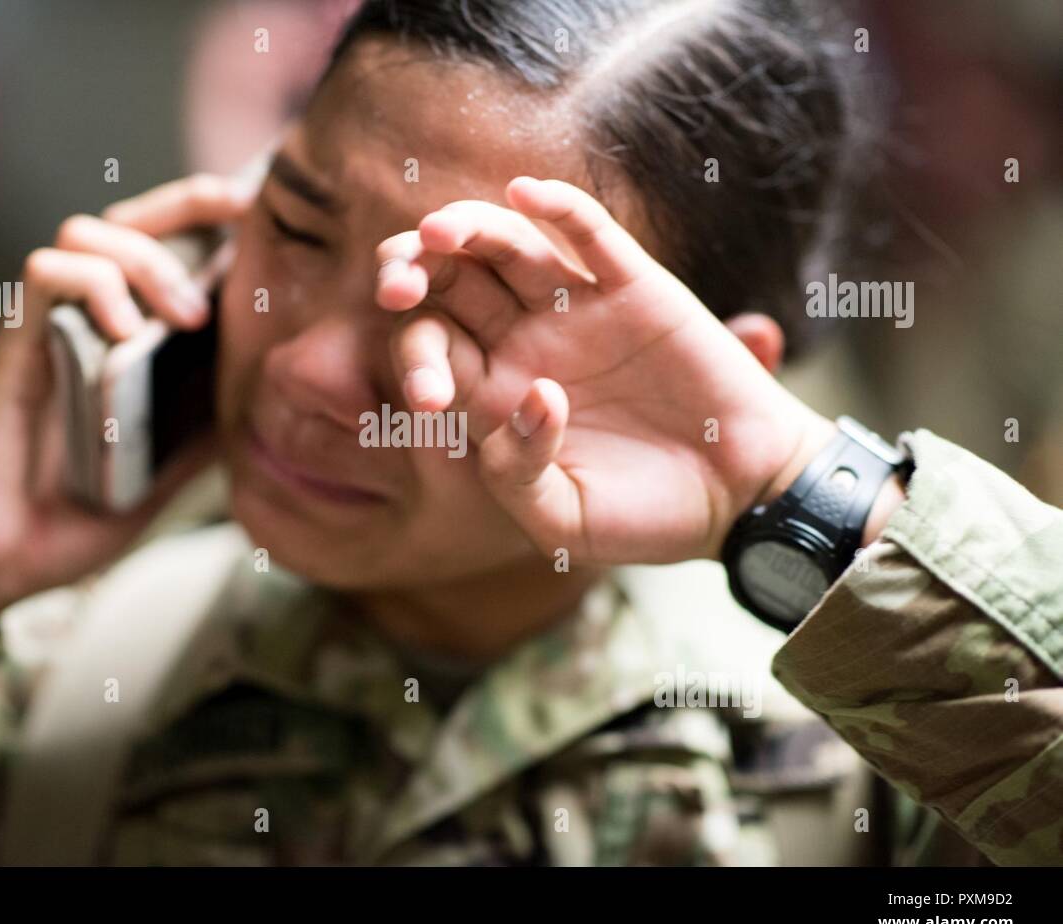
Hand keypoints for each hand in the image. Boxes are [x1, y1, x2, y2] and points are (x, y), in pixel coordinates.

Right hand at [0, 173, 256, 628]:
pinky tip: (125, 333)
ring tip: (187, 318)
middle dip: (189, 203)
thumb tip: (272, 396)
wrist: (2, 559)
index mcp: (128, 339)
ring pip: (87, 229)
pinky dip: (95, 285)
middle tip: (240, 219)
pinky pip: (46, 272)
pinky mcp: (14, 343)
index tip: (260, 215)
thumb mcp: (171, 469)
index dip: (211, 218)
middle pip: (131, 217)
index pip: (166, 247)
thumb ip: (211, 425)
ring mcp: (50, 327)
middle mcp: (88, 320)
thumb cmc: (78, 512)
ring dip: (148, 258)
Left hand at [376, 176, 839, 565]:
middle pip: (453, 287)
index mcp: (494, 397)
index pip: (432, 352)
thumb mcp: (565, 520)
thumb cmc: (644, 518)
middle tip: (394, 280)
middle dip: (416, 275)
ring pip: (509, 249)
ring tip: (438, 233)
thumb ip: (520, 475)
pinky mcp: (635, 287)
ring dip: (470, 232)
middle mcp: (526, 342)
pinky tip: (526, 194)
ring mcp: (577, 309)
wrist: (738, 497)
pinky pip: (590, 234)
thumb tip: (531, 397)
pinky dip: (560, 208)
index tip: (418, 388)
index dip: (412, 354)